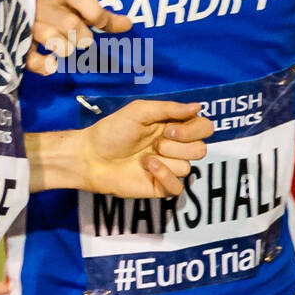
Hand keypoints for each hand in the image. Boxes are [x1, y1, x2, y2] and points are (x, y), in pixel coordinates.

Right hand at [26, 0, 131, 74]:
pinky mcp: (19, 43)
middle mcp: (45, 7)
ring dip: (64, 49)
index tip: (100, 23)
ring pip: (51, 39)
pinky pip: (31, 57)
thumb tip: (128, 24)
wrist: (17, 14)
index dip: (94, 11)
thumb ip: (103, 18)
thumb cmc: (57, 13)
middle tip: (82, 41)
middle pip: (70, 23)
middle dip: (82, 37)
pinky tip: (51, 65)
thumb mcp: (78, 10)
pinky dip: (44, 64)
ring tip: (65, 49)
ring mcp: (30, 25)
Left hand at [79, 99, 212, 196]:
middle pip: (201, 149)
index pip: (204, 128)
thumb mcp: (139, 111)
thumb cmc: (112, 131)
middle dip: (178, 145)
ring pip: (188, 167)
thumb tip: (198, 106)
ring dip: (166, 159)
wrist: (91, 156)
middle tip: (155, 143)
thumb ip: (169, 108)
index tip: (169, 129)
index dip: (193, 129)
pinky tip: (148, 168)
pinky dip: (165, 177)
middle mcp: (174, 148)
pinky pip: (178, 187)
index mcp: (173, 127)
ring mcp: (168, 168)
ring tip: (144, 157)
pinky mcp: (160, 187)